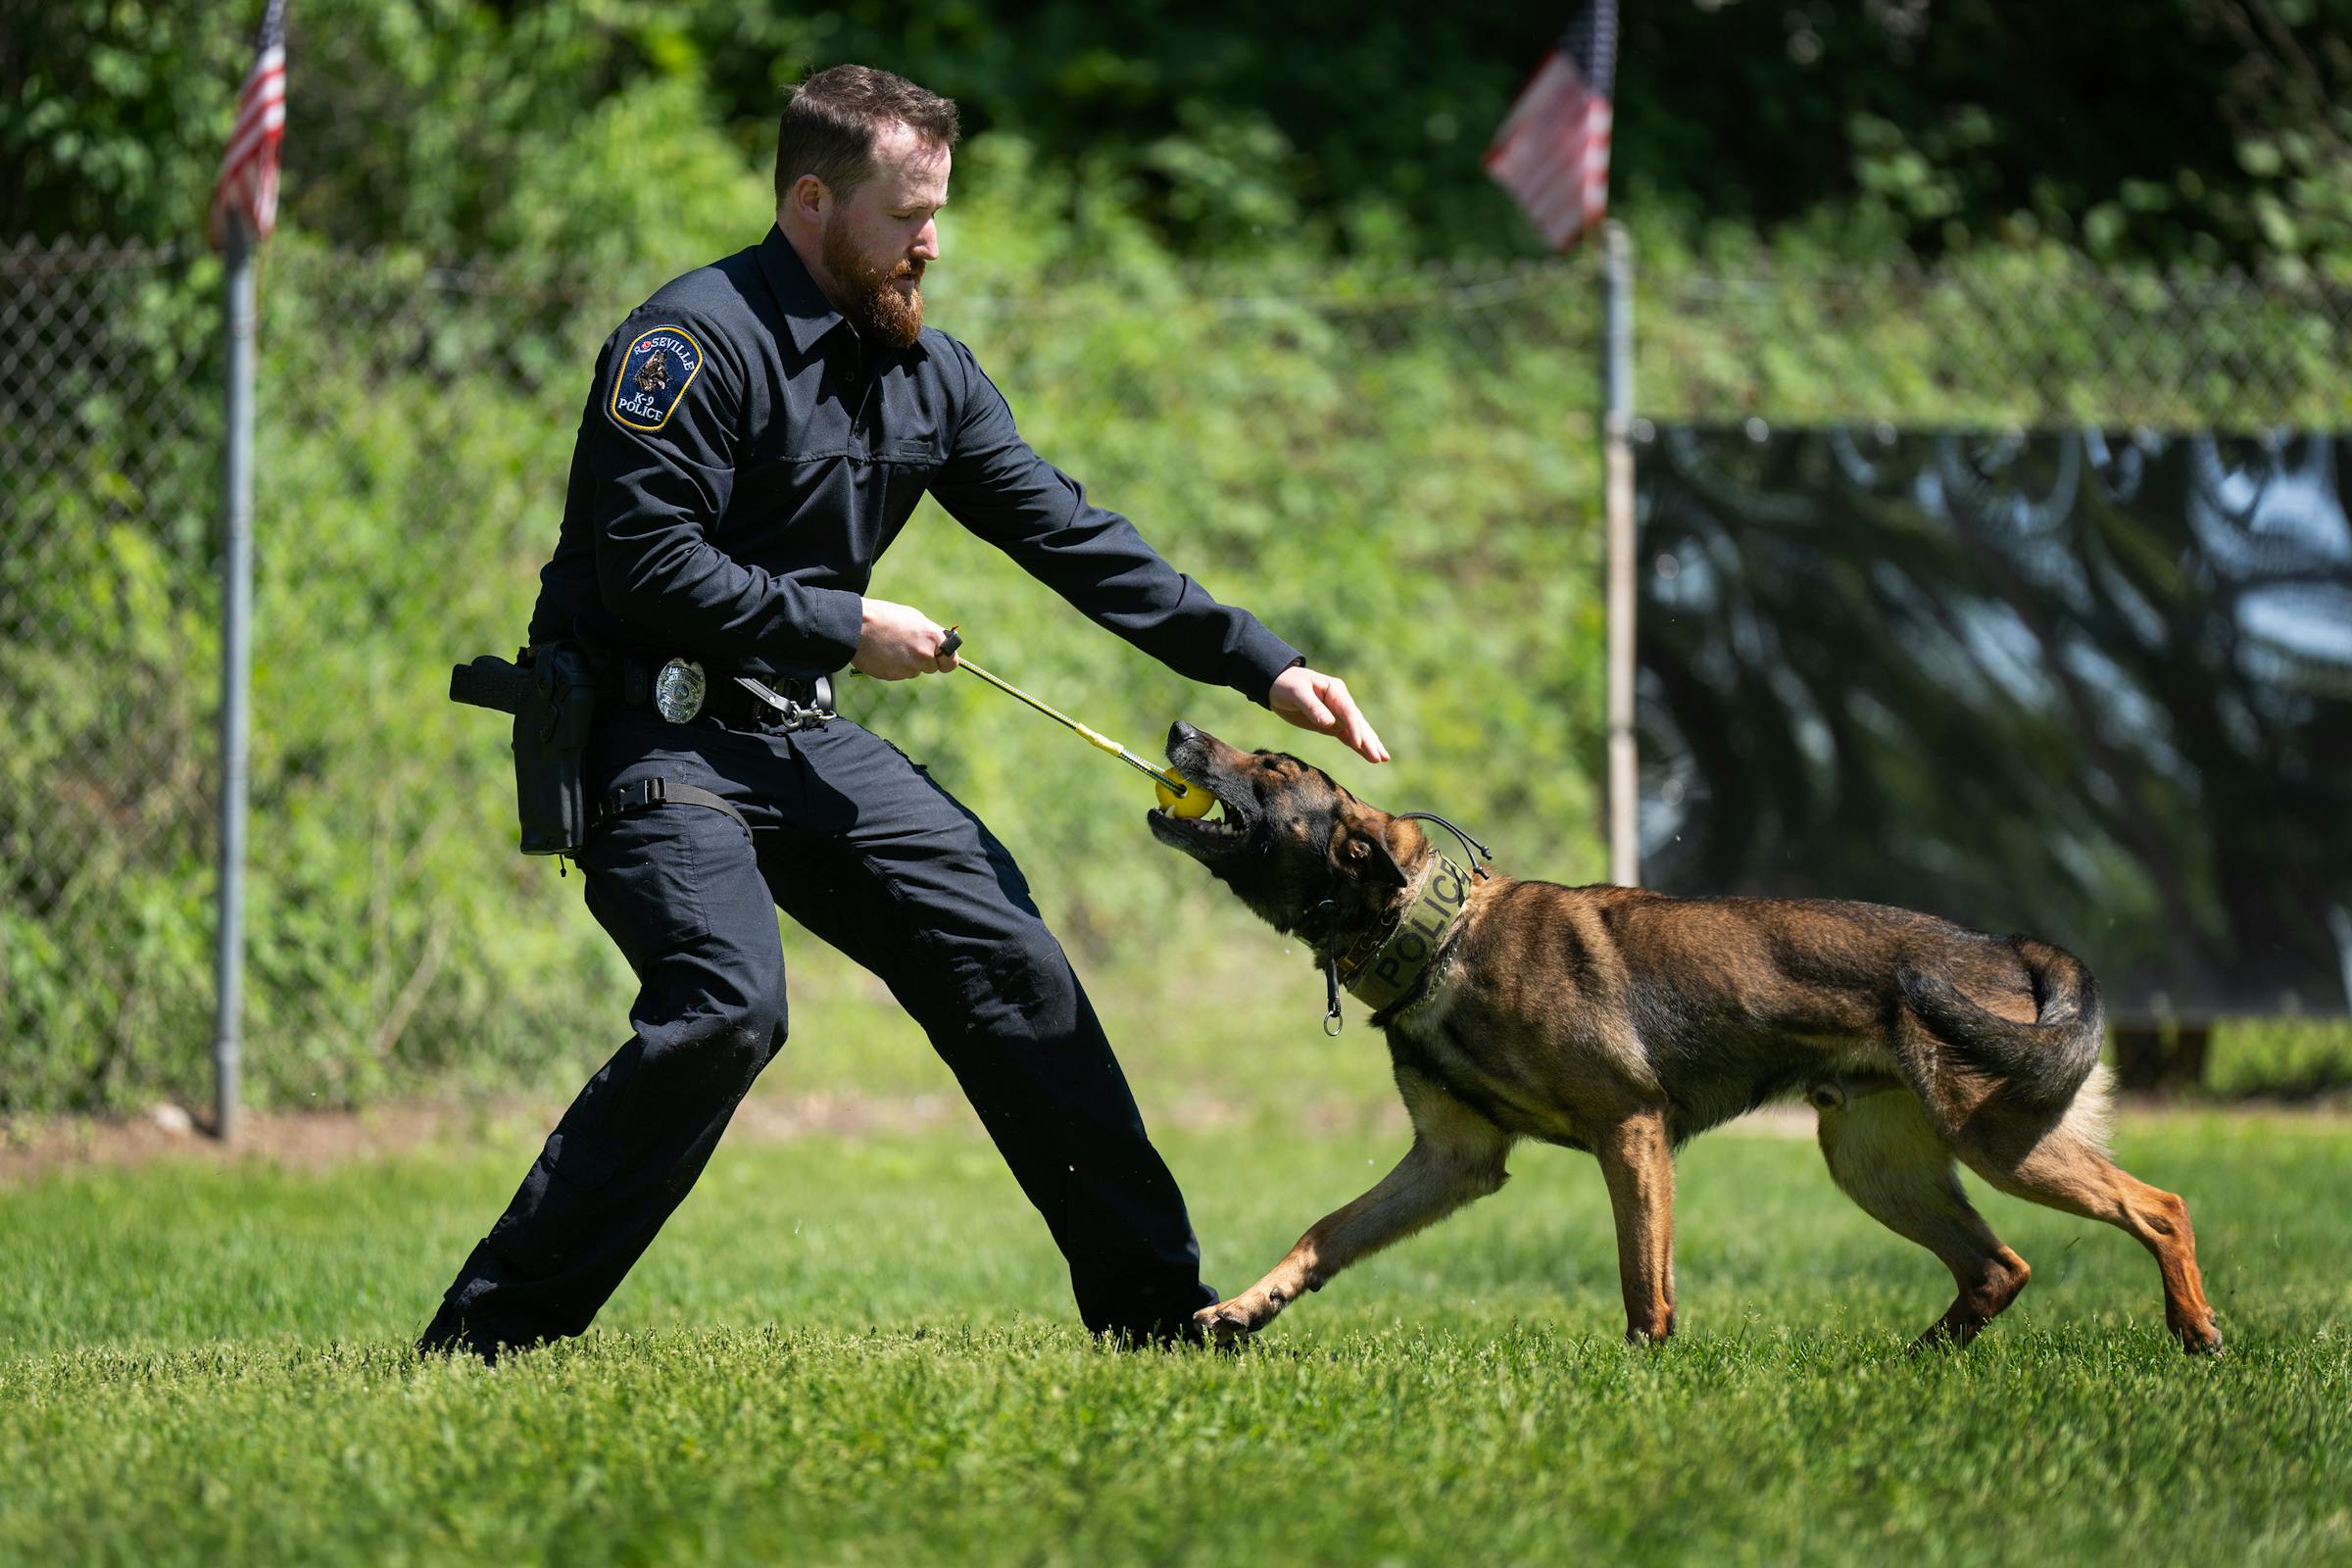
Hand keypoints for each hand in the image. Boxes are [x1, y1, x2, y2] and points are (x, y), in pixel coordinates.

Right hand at [852, 598, 958, 679]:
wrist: (856, 625)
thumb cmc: (885, 617)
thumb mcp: (915, 619)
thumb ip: (931, 635)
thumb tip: (941, 646)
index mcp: (933, 638)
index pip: (951, 662)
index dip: (946, 660)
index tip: (940, 657)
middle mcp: (923, 656)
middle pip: (931, 667)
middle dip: (922, 660)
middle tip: (906, 644)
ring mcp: (908, 668)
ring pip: (914, 671)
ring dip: (906, 662)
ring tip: (891, 645)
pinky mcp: (893, 676)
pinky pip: (898, 674)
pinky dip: (893, 666)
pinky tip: (883, 652)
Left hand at [1269, 665, 1387, 763]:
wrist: (1276, 686)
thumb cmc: (1286, 685)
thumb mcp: (1297, 693)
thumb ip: (1313, 707)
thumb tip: (1329, 723)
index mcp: (1335, 690)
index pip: (1348, 712)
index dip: (1354, 728)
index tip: (1359, 744)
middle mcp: (1340, 702)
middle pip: (1358, 723)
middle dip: (1368, 741)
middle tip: (1380, 758)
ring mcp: (1337, 714)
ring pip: (1357, 731)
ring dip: (1369, 745)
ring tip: (1383, 759)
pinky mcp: (1331, 725)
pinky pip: (1346, 736)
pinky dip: (1357, 746)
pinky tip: (1368, 755)